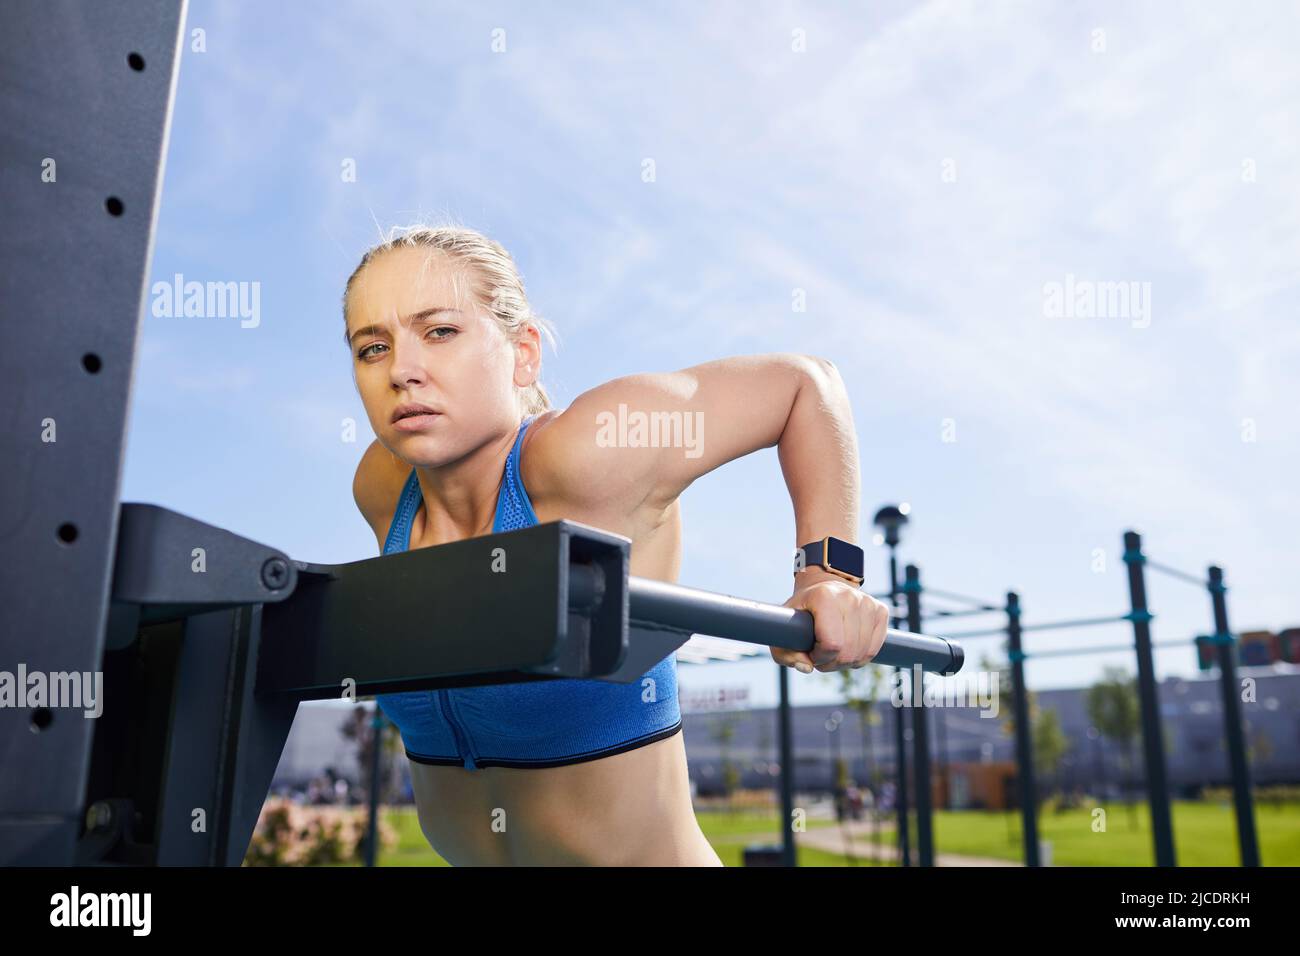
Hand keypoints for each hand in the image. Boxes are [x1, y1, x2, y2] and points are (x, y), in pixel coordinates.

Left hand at [772, 569, 889, 673]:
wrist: (823, 589)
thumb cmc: (802, 613)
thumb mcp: (783, 629)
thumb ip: (786, 653)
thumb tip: (807, 668)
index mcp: (824, 597)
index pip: (831, 644)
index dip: (819, 658)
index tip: (811, 653)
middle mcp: (849, 597)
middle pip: (848, 652)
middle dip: (832, 663)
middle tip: (821, 656)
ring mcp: (868, 603)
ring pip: (862, 654)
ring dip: (846, 662)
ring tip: (833, 652)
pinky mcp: (880, 611)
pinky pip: (874, 649)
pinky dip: (860, 657)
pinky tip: (848, 649)